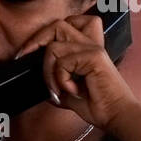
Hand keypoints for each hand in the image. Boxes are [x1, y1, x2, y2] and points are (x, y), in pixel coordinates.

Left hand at [15, 14, 139, 130]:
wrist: (116, 116)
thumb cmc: (97, 105)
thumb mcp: (68, 91)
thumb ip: (55, 80)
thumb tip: (37, 80)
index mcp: (86, 48)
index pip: (65, 24)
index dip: (44, 34)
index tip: (26, 52)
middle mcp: (90, 44)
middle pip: (57, 25)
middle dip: (36, 41)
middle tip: (25, 58)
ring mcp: (93, 48)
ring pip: (53, 47)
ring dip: (48, 72)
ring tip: (58, 89)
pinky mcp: (94, 56)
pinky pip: (62, 62)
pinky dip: (60, 79)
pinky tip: (72, 91)